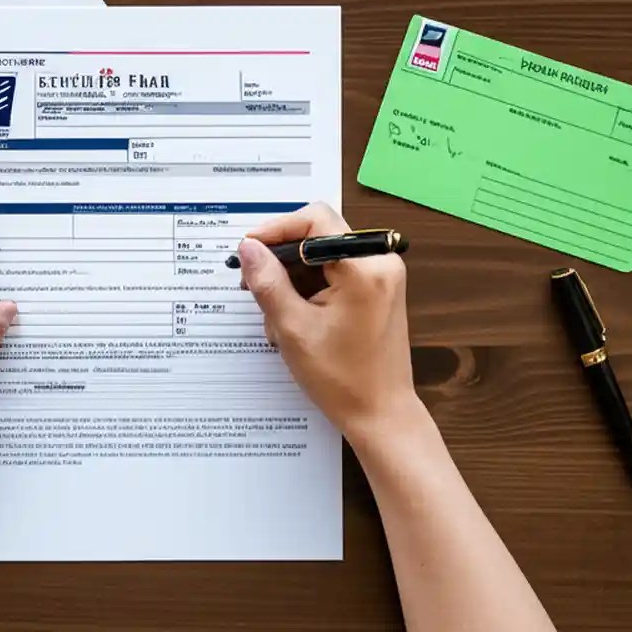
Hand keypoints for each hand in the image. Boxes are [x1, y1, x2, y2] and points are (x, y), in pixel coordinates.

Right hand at [236, 203, 415, 446]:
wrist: (380, 413)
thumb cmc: (343, 379)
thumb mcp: (293, 328)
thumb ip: (268, 282)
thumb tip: (248, 248)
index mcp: (365, 268)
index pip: (315, 219)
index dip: (276, 229)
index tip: (250, 249)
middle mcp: (381, 263)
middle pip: (319, 235)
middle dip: (282, 259)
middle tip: (253, 284)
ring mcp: (383, 276)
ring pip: (324, 254)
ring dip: (294, 278)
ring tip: (277, 315)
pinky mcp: (379, 289)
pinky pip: (336, 271)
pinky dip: (311, 287)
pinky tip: (295, 317)